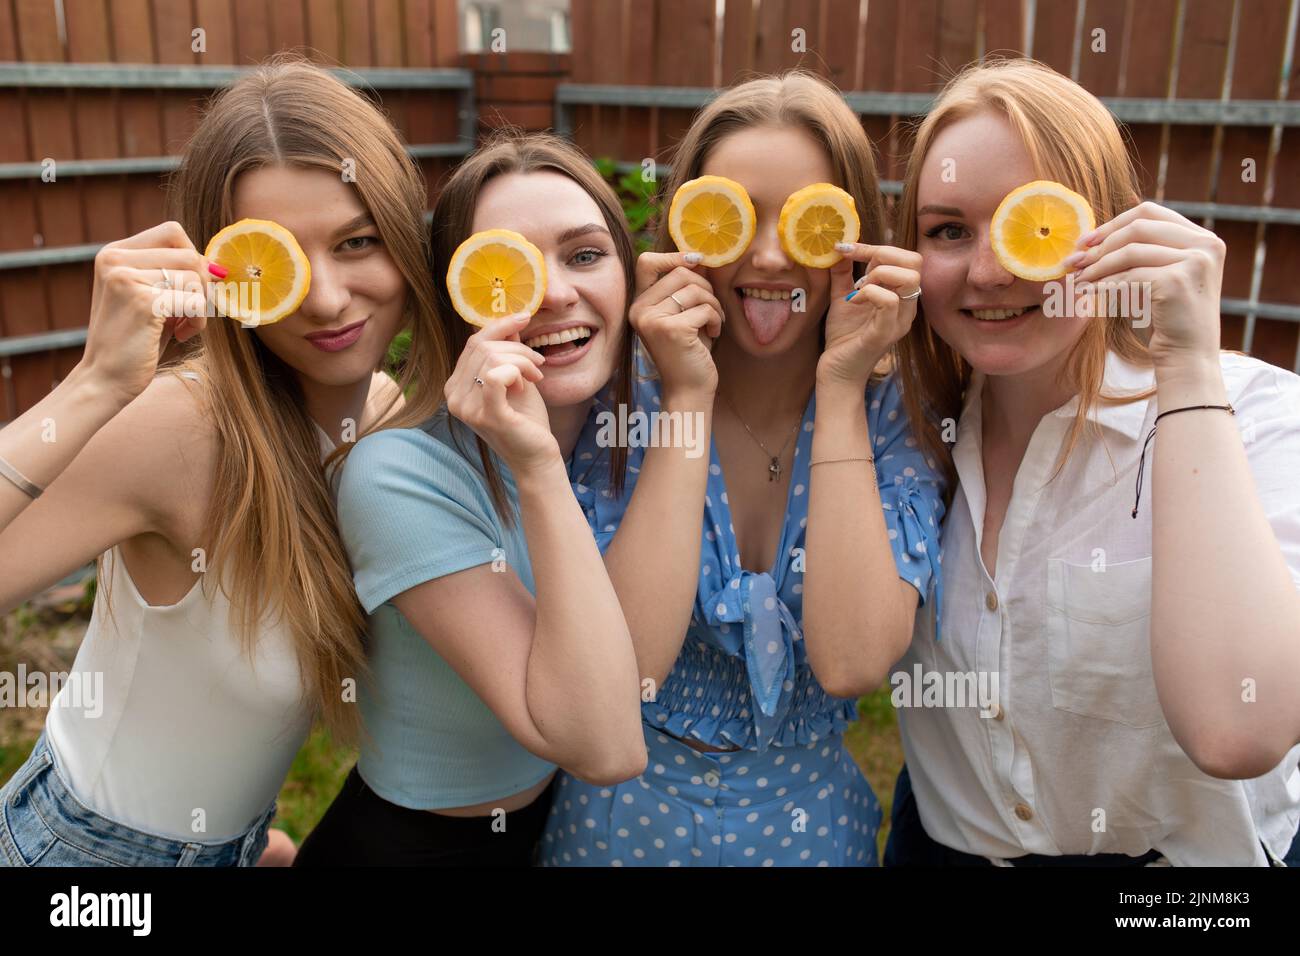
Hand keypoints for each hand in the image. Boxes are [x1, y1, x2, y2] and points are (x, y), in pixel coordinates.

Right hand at [79, 221, 214, 405]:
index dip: (195, 259)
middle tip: (192, 312)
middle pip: (189, 254)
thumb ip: (176, 274)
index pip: (173, 232)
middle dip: (203, 286)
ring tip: (182, 326)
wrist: (105, 379)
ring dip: (201, 306)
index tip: (194, 288)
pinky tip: (180, 335)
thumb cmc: (136, 340)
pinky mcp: (143, 301)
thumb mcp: (153, 297)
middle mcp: (115, 259)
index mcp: (115, 252)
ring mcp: (126, 278)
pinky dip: (198, 321)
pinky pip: (196, 301)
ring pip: (196, 277)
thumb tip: (220, 266)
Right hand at [444, 313, 555, 470]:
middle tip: (538, 362)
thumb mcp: (515, 377)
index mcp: (455, 386)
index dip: (499, 326)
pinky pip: (496, 375)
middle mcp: (453, 397)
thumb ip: (507, 351)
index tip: (524, 317)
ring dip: (523, 359)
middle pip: (482, 346)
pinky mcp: (486, 416)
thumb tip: (511, 320)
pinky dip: (517, 371)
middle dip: (517, 347)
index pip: (472, 342)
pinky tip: (527, 383)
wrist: (536, 456)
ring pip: (492, 357)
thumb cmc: (526, 419)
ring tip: (536, 375)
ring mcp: (466, 408)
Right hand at [629, 251, 721, 401]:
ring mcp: (653, 320)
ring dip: (714, 305)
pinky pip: (704, 309)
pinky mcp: (671, 330)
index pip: (646, 262)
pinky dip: (715, 320)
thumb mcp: (681, 315)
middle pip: (680, 273)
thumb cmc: (688, 352)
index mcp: (637, 305)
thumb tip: (697, 257)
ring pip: (695, 290)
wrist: (688, 390)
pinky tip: (713, 335)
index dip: (673, 256)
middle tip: (712, 308)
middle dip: (705, 287)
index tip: (696, 262)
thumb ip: (683, 288)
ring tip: (714, 323)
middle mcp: (639, 311)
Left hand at [818, 243, 921, 389]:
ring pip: (908, 279)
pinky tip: (853, 301)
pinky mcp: (886, 333)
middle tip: (859, 271)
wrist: (837, 372)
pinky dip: (869, 293)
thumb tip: (841, 246)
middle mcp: (907, 307)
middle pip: (915, 262)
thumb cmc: (844, 337)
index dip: (877, 247)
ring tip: (858, 289)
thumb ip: (844, 273)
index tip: (848, 249)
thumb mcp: (843, 297)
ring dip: (878, 275)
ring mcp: (899, 321)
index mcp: (900, 296)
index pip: (906, 258)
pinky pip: (889, 301)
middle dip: (884, 254)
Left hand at [1070, 200, 1225, 373]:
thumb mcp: (1157, 276)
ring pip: (1130, 251)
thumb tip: (1091, 237)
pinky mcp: (1177, 281)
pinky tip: (1088, 292)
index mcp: (1202, 238)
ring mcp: (1195, 261)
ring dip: (1097, 266)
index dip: (1113, 223)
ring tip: (1076, 279)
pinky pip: (1129, 276)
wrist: (1187, 356)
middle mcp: (1205, 244)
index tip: (1085, 241)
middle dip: (1100, 244)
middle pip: (1138, 227)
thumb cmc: (1166, 319)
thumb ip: (1141, 252)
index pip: (1150, 212)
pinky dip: (1104, 284)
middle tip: (1073, 260)